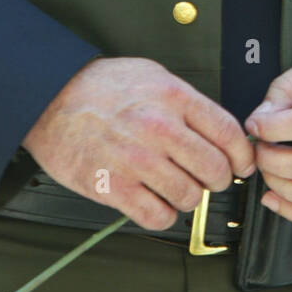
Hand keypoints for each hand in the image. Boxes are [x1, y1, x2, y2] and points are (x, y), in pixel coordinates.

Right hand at [22, 57, 254, 230]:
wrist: (48, 98)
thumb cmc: (100, 87)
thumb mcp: (154, 76)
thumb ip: (189, 102)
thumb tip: (221, 129)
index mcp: (174, 98)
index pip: (229, 134)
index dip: (242, 156)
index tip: (242, 165)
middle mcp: (159, 128)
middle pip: (215, 170)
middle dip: (219, 180)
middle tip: (210, 179)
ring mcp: (136, 160)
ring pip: (190, 197)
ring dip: (189, 198)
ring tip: (177, 188)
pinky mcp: (112, 187)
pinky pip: (157, 216)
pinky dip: (162, 215)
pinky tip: (155, 202)